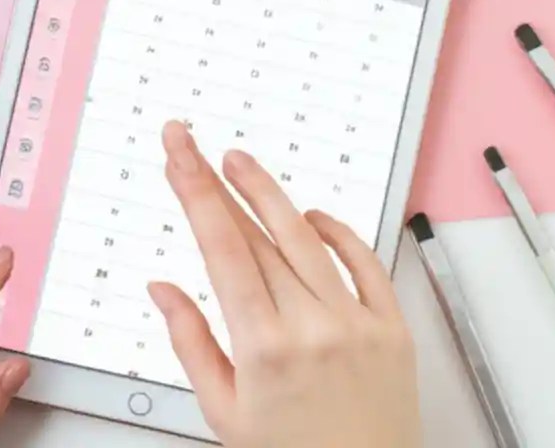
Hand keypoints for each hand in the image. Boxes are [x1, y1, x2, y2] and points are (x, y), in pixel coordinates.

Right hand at [151, 122, 420, 447]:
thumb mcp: (223, 411)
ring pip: (305, 238)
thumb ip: (191, 342)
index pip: (221, 247)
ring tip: (240, 163)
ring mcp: (356, 323)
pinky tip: (310, 214)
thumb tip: (162, 289)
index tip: (178, 155)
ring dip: (269, 194)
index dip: (195, 191)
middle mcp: (312, 326)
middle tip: (193, 143)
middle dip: (219, 182)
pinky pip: (363, 263)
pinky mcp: (392, 328)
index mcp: (263, 346)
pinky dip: (336, 232)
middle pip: (257, 233)